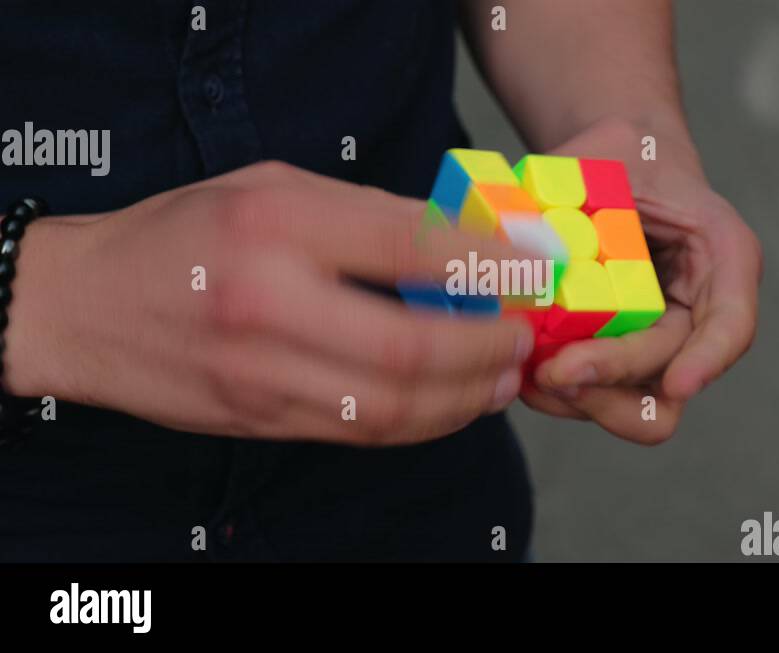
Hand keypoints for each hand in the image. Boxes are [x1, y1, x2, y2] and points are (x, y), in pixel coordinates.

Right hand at [5, 161, 534, 444]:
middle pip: (413, 346)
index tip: (535, 271)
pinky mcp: (263, 420)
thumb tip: (463, 244)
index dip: (491, 264)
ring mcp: (263, 373)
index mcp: (277, 224)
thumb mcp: (273, 189)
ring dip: (466, 398)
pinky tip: (451, 403)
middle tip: (522, 339)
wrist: (87, 307)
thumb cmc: (184, 236)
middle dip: (488, 349)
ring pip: (394, 407)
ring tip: (501, 378)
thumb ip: (368, 215)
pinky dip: (422, 422)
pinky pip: (362, 433)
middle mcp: (270, 302)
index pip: (412, 247)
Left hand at [522, 117, 762, 443]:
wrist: (613, 174)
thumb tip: (527, 241)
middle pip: (671, 374)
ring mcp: (661, 341)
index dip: (709, 359)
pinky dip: (565, 396)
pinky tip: (525, 373)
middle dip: (613, 378)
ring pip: (641, 407)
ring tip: (532, 375)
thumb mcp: (604, 151)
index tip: (677, 382)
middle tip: (554, 370)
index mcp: (720, 256)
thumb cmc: (618, 158)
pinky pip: (602, 397)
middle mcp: (699, 310)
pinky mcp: (621, 356)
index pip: (732, 322)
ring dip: (587, 402)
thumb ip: (574, 182)